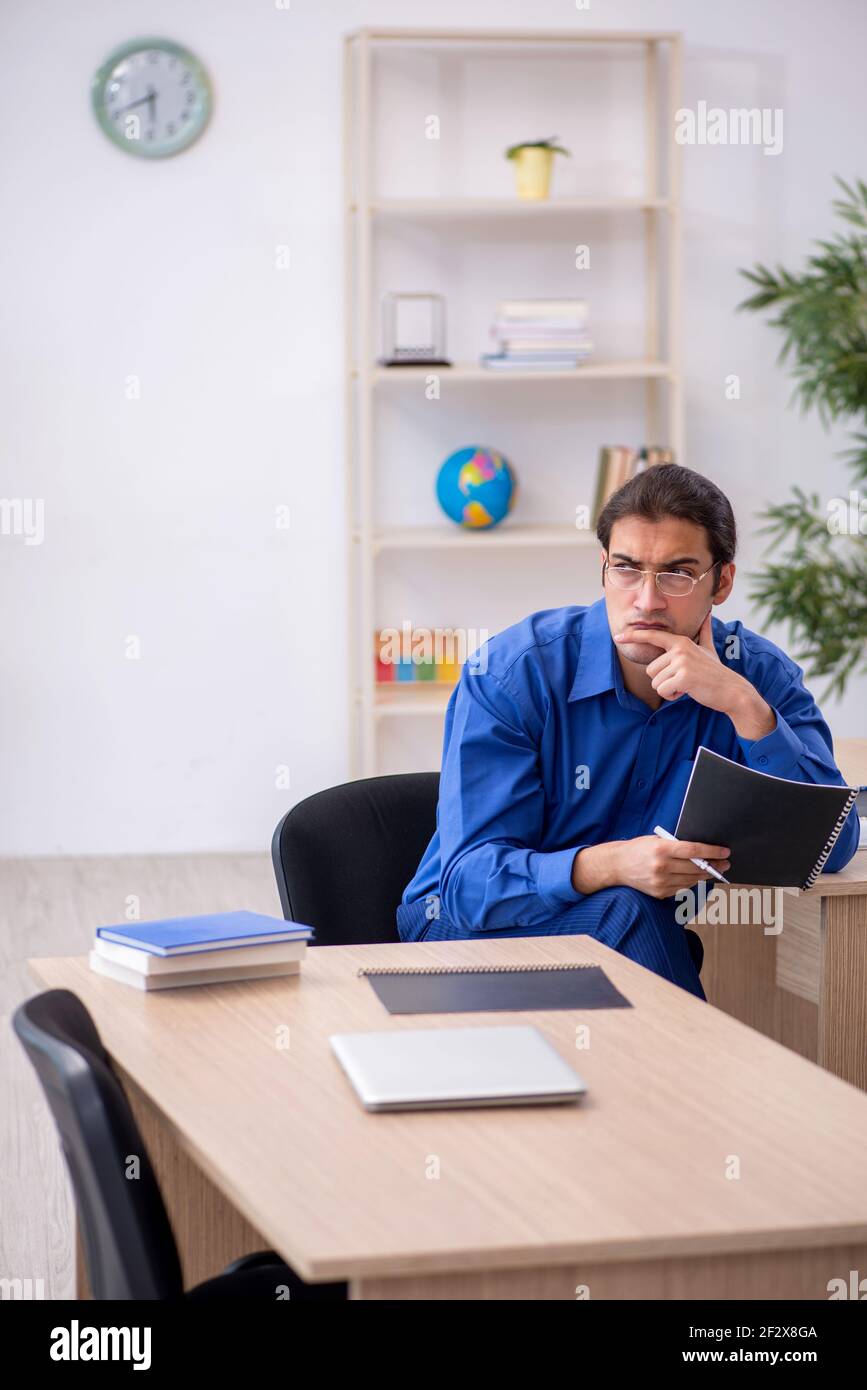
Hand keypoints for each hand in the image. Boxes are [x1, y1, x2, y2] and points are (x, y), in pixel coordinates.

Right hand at [572, 836, 730, 899]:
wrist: (617, 866)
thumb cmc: (639, 849)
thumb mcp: (656, 840)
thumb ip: (676, 845)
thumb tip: (702, 851)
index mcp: (661, 849)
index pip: (693, 851)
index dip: (712, 852)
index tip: (725, 852)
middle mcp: (661, 867)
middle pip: (696, 867)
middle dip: (714, 865)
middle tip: (725, 863)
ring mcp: (660, 882)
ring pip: (692, 880)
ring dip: (705, 875)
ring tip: (714, 870)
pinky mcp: (660, 893)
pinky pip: (682, 888)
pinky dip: (692, 882)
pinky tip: (697, 876)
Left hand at [615, 614, 773, 739]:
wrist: (732, 690)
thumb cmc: (716, 672)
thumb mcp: (709, 648)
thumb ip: (704, 632)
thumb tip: (708, 615)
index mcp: (681, 642)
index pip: (653, 636)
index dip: (634, 636)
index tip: (618, 637)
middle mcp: (680, 649)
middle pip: (651, 669)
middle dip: (663, 680)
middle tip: (683, 680)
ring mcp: (681, 662)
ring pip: (655, 682)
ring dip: (668, 689)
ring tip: (686, 685)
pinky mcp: (683, 677)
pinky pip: (663, 691)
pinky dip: (672, 696)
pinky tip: (686, 692)